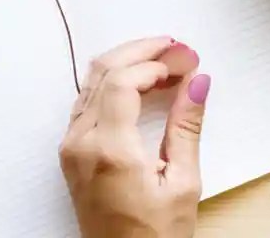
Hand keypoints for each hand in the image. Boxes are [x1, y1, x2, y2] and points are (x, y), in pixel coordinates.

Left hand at [60, 37, 211, 237]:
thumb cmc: (154, 237)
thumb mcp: (183, 183)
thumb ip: (186, 126)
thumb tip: (197, 83)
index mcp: (110, 150)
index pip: (123, 81)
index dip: (155, 62)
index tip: (184, 61)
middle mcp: (82, 143)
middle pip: (103, 72)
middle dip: (142, 52)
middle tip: (177, 49)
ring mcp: (71, 146)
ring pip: (91, 82)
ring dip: (127, 64)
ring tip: (165, 62)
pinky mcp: (71, 151)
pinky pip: (87, 101)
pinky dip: (114, 84)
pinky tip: (141, 84)